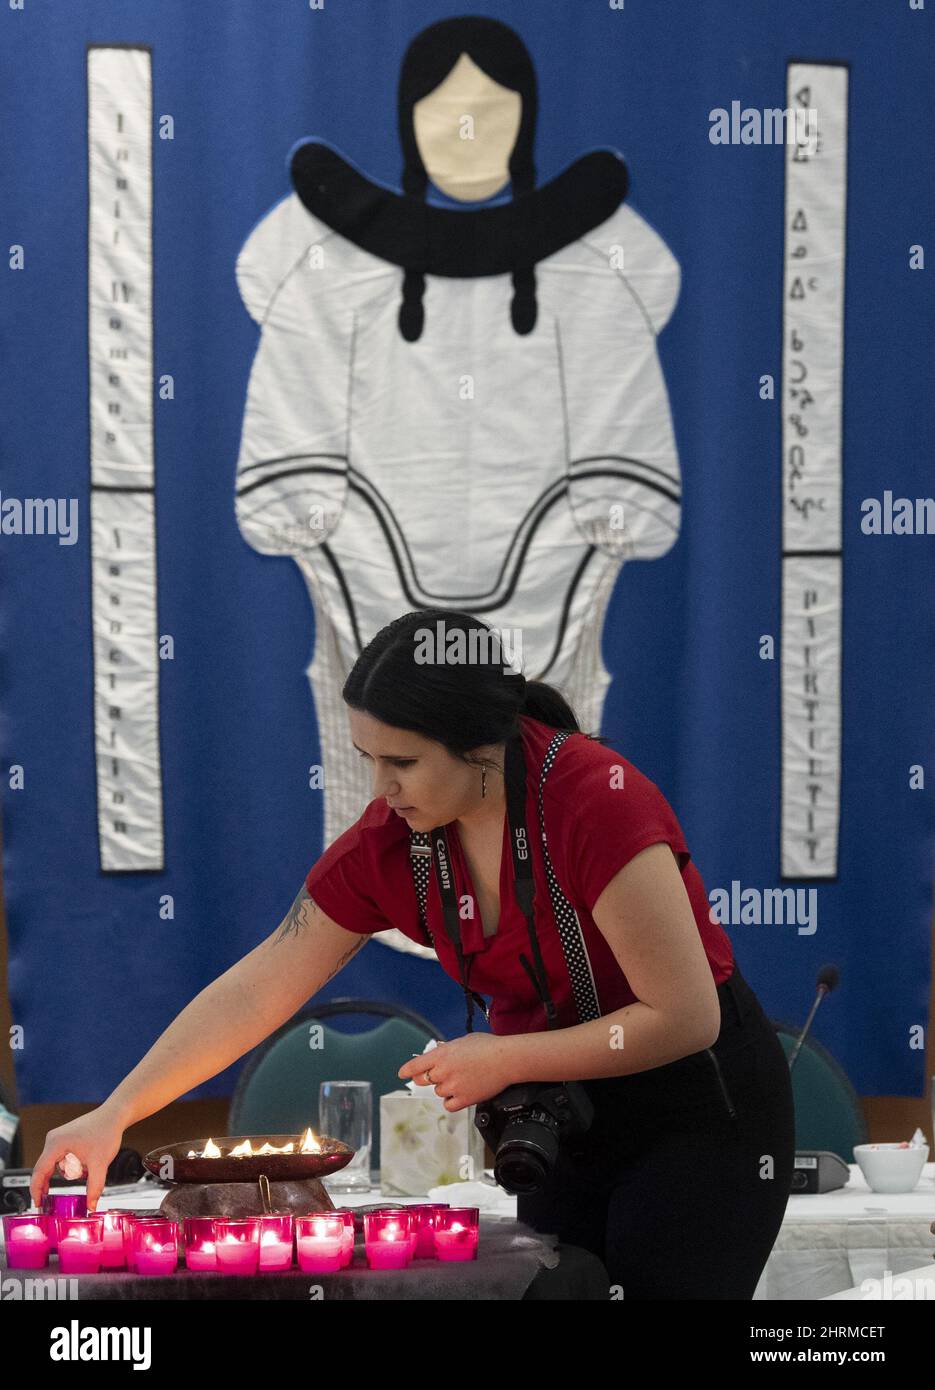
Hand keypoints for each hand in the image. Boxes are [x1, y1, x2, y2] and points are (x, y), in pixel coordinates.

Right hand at [30, 1104, 125, 1211]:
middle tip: (52, 1201)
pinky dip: (71, 1166)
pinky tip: (85, 1165)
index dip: (36, 1190)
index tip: (38, 1204)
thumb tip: (91, 1206)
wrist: (114, 1116)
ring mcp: (58, 1139)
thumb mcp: (100, 1163)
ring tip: (86, 1169)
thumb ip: (95, 1186)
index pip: (39, 1171)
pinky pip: (62, 1159)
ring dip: (69, 1173)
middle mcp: (53, 1140)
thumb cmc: (106, 1131)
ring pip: (56, 1165)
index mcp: (56, 1144)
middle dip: (51, 1184)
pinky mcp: (65, 1140)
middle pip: (45, 1169)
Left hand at [397, 1034, 515, 1111]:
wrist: (506, 1059)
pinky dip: (453, 1101)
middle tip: (440, 1075)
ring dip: (446, 1088)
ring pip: (439, 1092)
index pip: (416, 1065)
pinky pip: (449, 1105)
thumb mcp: (463, 1041)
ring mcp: (452, 1087)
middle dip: (427, 1078)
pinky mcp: (463, 1100)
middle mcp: (443, 1071)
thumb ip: (447, 1049)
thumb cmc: (488, 1047)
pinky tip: (462, 1093)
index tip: (402, 1073)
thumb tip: (439, 1054)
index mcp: (441, 1054)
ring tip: (463, 1079)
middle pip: (423, 1080)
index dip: (407, 1070)